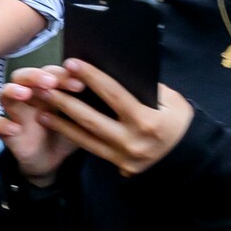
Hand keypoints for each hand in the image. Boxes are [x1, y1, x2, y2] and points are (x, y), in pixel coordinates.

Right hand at [0, 67, 78, 180]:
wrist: (51, 163)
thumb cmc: (66, 136)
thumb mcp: (80, 121)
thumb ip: (88, 106)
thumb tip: (112, 92)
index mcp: (47, 90)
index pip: (50, 73)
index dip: (62, 74)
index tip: (79, 84)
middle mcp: (29, 97)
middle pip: (23, 76)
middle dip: (36, 76)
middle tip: (50, 83)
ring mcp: (16, 113)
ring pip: (4, 93)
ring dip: (13, 90)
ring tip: (25, 94)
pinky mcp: (7, 133)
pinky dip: (3, 124)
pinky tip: (14, 128)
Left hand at [29, 61, 194, 175]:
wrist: (190, 158)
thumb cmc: (179, 121)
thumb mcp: (171, 100)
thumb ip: (145, 87)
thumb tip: (117, 70)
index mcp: (147, 120)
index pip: (114, 94)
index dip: (91, 78)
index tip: (71, 63)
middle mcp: (132, 140)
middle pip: (91, 118)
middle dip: (65, 101)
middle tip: (44, 85)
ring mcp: (123, 157)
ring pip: (85, 137)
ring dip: (60, 122)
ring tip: (40, 107)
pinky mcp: (118, 166)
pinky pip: (90, 148)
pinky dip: (71, 135)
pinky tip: (55, 124)